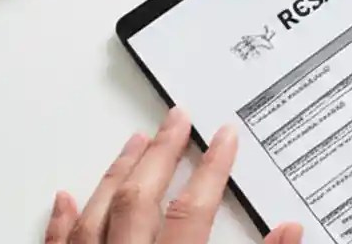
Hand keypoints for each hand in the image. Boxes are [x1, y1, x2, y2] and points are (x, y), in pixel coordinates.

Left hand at [44, 107, 246, 243]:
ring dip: (117, 174)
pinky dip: (62, 222)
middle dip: (160, 154)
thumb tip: (289, 229)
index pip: (191, 211)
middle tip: (176, 120)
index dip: (212, 171)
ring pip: (96, 216)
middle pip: (138, 201)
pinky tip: (64, 199)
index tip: (225, 138)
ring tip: (134, 143)